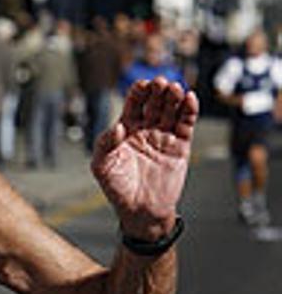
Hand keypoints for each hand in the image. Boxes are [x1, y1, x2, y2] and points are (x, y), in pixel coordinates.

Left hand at [91, 77, 198, 240]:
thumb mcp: (102, 167)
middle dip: (157, 92)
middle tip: (161, 82)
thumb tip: (117, 127)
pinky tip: (190, 99)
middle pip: (153, 104)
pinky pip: (185, 125)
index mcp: (125, 131)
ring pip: (171, 111)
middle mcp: (145, 130)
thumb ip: (105, 145)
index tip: (141, 84)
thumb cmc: (118, 189)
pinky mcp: (179, 147)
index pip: (133, 105)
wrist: (140, 211)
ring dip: (174, 98)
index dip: (137, 93)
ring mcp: (163, 137)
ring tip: (176, 88)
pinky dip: (189, 111)